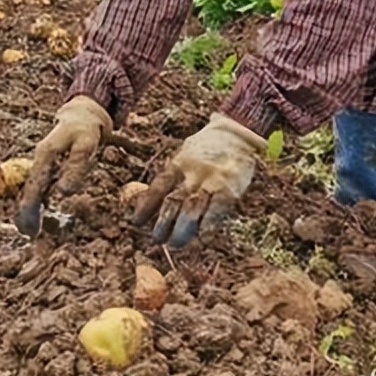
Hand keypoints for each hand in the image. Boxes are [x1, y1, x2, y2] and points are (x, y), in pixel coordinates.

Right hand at [15, 96, 111, 236]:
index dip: (31, 207)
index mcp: (45, 153)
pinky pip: (38, 186)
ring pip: (31, 188)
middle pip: (28, 189)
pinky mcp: (46, 166)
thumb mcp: (85, 145)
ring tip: (28, 230)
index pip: (34, 185)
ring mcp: (41, 162)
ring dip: (29, 208)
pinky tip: (37, 214)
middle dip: (26, 211)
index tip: (32, 227)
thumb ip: (75, 166)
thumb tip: (63, 192)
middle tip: (28, 234)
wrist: (82, 114)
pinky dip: (36, 200)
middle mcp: (39, 159)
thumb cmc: (86, 130)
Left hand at [132, 113, 262, 247]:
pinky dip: (208, 225)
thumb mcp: (186, 152)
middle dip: (163, 223)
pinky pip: (217, 211)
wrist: (239, 132)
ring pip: (192, 208)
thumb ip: (174, 173)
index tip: (136, 222)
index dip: (146, 206)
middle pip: (173, 200)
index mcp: (180, 162)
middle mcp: (193, 172)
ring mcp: (212, 180)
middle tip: (157, 239)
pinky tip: (201, 237)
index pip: (159, 186)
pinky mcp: (230, 189)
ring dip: (181, 229)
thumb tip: (150, 198)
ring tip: (173, 243)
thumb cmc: (209, 147)